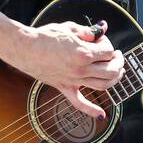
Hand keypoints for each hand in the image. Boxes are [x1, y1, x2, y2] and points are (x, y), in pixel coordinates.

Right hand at [5, 21, 124, 120]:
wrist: (24, 47)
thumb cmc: (44, 36)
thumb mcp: (69, 28)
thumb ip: (87, 31)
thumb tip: (100, 31)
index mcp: (83, 53)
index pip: (108, 50)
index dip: (107, 43)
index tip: (100, 39)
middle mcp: (81, 69)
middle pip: (111, 70)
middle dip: (118, 61)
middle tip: (116, 55)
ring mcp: (73, 80)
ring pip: (103, 85)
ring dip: (114, 79)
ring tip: (117, 71)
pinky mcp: (64, 87)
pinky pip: (79, 103)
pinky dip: (91, 110)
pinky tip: (101, 114)